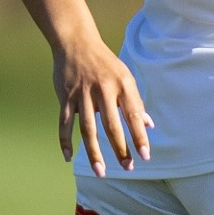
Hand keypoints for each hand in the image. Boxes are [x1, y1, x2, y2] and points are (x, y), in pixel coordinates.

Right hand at [52, 40, 152, 175]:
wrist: (77, 43)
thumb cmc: (106, 64)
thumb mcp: (126, 78)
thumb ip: (136, 102)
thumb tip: (149, 125)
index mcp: (122, 84)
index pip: (133, 115)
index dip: (139, 136)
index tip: (145, 155)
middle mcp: (103, 89)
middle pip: (111, 125)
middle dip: (120, 149)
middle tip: (127, 168)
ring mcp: (82, 93)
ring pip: (88, 128)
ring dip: (94, 152)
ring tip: (100, 171)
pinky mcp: (65, 96)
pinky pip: (64, 123)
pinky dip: (65, 141)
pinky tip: (68, 157)